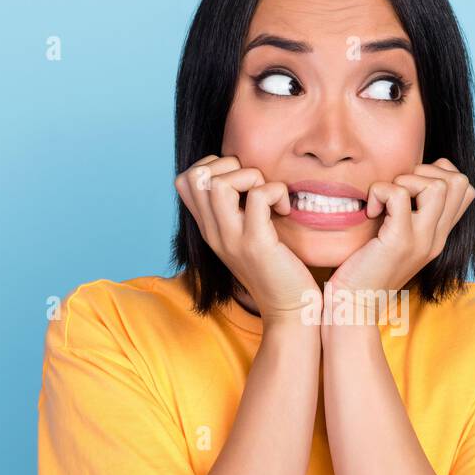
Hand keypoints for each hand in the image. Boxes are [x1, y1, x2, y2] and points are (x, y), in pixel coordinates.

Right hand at [174, 154, 318, 324]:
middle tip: (254, 185)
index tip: (241, 181)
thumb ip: (238, 208)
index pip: (185, 179)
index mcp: (209, 228)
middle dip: (230, 165)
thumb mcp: (246, 234)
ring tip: (268, 196)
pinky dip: (276, 192)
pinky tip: (284, 210)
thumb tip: (244, 172)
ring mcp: (232, 239)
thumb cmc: (276, 267)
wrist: (289, 309)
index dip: (213, 165)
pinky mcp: (256, 244)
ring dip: (251, 176)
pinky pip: (258, 196)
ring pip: (219, 183)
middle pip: (196, 175)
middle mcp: (213, 233)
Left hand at [328, 158, 474, 308]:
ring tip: (386, 200)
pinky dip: (380, 192)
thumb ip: (408, 215)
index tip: (410, 187)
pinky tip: (371, 211)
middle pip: (459, 182)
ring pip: (437, 186)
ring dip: (406, 180)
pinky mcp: (399, 241)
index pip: (465, 189)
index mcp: (438, 236)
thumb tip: (403, 180)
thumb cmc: (365, 270)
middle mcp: (436, 238)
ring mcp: (421, 240)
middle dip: (425, 172)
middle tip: (397, 189)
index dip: (440, 173)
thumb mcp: (396, 239)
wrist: (354, 306)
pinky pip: (399, 195)